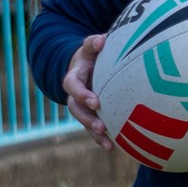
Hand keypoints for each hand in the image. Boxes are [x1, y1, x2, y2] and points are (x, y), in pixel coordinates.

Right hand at [64, 35, 112, 149]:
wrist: (83, 67)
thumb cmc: (91, 55)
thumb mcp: (89, 47)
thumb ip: (93, 43)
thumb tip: (101, 40)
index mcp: (73, 78)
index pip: (73, 86)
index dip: (82, 95)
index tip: (95, 102)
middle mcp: (75, 95)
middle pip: (76, 110)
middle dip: (88, 119)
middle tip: (101, 127)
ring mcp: (82, 107)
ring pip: (85, 123)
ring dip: (95, 134)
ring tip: (109, 144)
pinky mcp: (90, 115)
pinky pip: (94, 128)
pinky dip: (102, 138)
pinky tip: (114, 147)